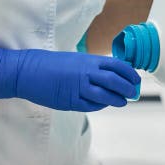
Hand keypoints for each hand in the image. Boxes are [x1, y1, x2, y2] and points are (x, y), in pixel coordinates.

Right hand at [0, 48, 140, 111]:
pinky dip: (100, 105)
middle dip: (128, 88)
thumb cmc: (51, 64)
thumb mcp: (75, 59)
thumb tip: (111, 74)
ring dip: (117, 100)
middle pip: (115, 81)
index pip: (117, 66)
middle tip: (133, 92)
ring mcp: (79, 88)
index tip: (136, 79)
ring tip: (123, 101)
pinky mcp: (71, 101)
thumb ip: (92, 66)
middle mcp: (86, 73)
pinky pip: (91, 105)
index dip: (129, 73)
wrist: (29, 71)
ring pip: (105, 96)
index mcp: (88, 60)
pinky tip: (104, 104)